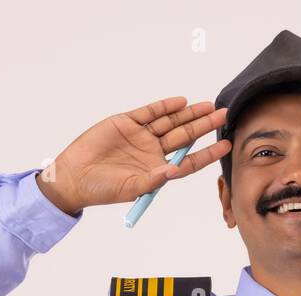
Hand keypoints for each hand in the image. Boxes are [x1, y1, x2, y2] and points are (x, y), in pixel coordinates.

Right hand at [36, 97, 231, 215]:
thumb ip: (154, 179)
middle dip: (203, 126)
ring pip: (170, 122)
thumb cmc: (102, 189)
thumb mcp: (131, 188)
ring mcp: (140, 136)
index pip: (189, 161)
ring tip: (208, 106)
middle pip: (184, 137)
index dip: (208, 153)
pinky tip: (181, 102)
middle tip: (223, 115)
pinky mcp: (126, 123)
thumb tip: (174, 170)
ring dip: (188, 114)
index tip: (226, 145)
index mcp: (157, 170)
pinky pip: (149, 112)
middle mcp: (152, 151)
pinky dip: (164, 107)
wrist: (74, 177)